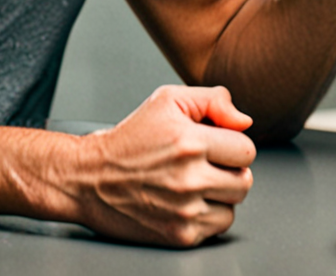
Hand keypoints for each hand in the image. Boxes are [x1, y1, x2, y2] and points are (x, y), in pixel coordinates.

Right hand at [69, 85, 255, 245]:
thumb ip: (213, 100)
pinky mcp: (179, 235)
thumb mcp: (168, 100)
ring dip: (222, 193)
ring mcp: (184, 210)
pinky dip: (209, 214)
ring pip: (234, 205)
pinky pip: (217, 226)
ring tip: (198, 181)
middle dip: (231, 169)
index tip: (217, 145)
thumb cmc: (130, 138)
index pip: (246, 149)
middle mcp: (189, 178)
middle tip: (209, 164)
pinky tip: (188, 200)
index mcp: (190, 142)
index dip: (233, 144)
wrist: (89, 179)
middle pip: (245, 180)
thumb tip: (245, 121)